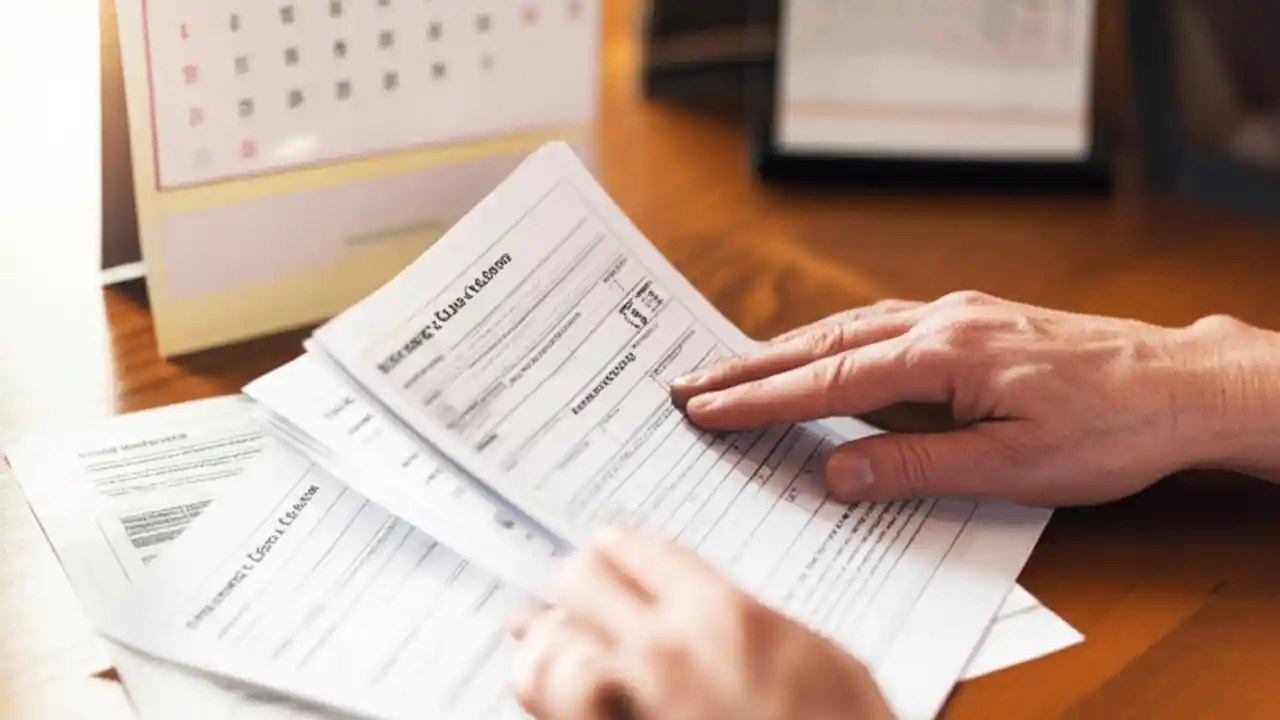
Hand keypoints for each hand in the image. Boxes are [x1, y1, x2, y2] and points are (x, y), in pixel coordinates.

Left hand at [508, 529, 891, 719]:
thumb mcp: (811, 650)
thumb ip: (741, 616)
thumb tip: (699, 602)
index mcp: (717, 614)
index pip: (628, 548)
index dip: (615, 548)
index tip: (610, 552)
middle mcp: (664, 653)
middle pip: (574, 581)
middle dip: (576, 585)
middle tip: (582, 592)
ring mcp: (632, 706)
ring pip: (546, 653)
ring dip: (552, 644)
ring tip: (561, 641)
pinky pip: (554, 713)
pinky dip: (554, 695)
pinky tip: (566, 689)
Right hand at [670, 292, 1279, 505]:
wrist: (1181, 384)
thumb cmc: (1108, 429)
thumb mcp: (1010, 469)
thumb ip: (912, 466)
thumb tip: (831, 471)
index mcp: (943, 355)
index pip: (827, 381)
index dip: (759, 399)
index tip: (702, 408)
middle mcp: (940, 322)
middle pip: (823, 343)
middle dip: (749, 365)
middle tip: (685, 381)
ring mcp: (956, 315)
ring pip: (848, 329)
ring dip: (784, 351)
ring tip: (730, 370)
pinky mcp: (972, 321)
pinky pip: (881, 327)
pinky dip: (832, 345)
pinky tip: (820, 357)